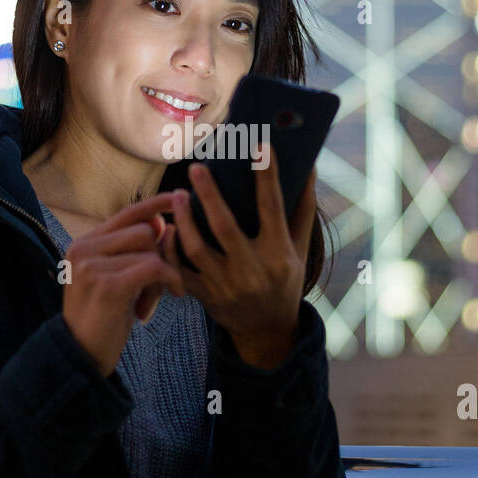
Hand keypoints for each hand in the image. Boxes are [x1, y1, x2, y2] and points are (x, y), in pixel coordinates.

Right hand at [61, 194, 182, 377]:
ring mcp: (92, 266)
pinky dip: (169, 279)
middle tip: (161, 286)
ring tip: (154, 298)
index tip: (180, 196)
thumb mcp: (116, 279)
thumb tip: (162, 223)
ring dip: (164, 273)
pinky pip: (153, 267)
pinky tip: (171, 296)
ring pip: (149, 249)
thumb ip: (132, 252)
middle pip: (143, 231)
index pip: (126, 214)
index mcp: (84, 244)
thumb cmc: (102, 319)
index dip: (156, 204)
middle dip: (161, 255)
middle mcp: (83, 249)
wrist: (81, 357)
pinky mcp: (107, 285)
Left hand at [165, 144, 314, 369]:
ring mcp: (224, 286)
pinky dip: (170, 248)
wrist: (266, 330)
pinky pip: (178, 270)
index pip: (272, 209)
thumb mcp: (299, 248)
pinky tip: (168, 228)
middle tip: (196, 167)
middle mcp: (251, 271)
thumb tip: (308, 167)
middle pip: (224, 228)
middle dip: (209, 195)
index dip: (267, 177)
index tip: (261, 147)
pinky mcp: (203, 296)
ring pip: (195, 249)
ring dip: (183, 220)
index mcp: (278, 255)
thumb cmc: (285, 280)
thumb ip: (302, 209)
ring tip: (178, 195)